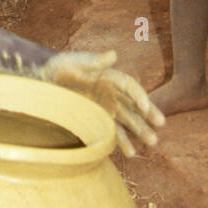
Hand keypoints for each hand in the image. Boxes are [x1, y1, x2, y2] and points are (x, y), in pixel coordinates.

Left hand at [38, 50, 164, 155]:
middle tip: (161, 125)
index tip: (146, 107)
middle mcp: (112, 93)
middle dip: (148, 115)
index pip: (130, 86)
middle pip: (134, 105)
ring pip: (128, 121)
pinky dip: (122, 142)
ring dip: (140, 131)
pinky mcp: (98, 120)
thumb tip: (114, 54)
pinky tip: (131, 153)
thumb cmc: (61, 68)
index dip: (140, 95)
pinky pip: (114, 132)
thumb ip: (95, 62)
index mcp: (110, 77)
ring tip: (153, 142)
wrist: (46, 83)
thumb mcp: (76, 63)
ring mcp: (106, 108)